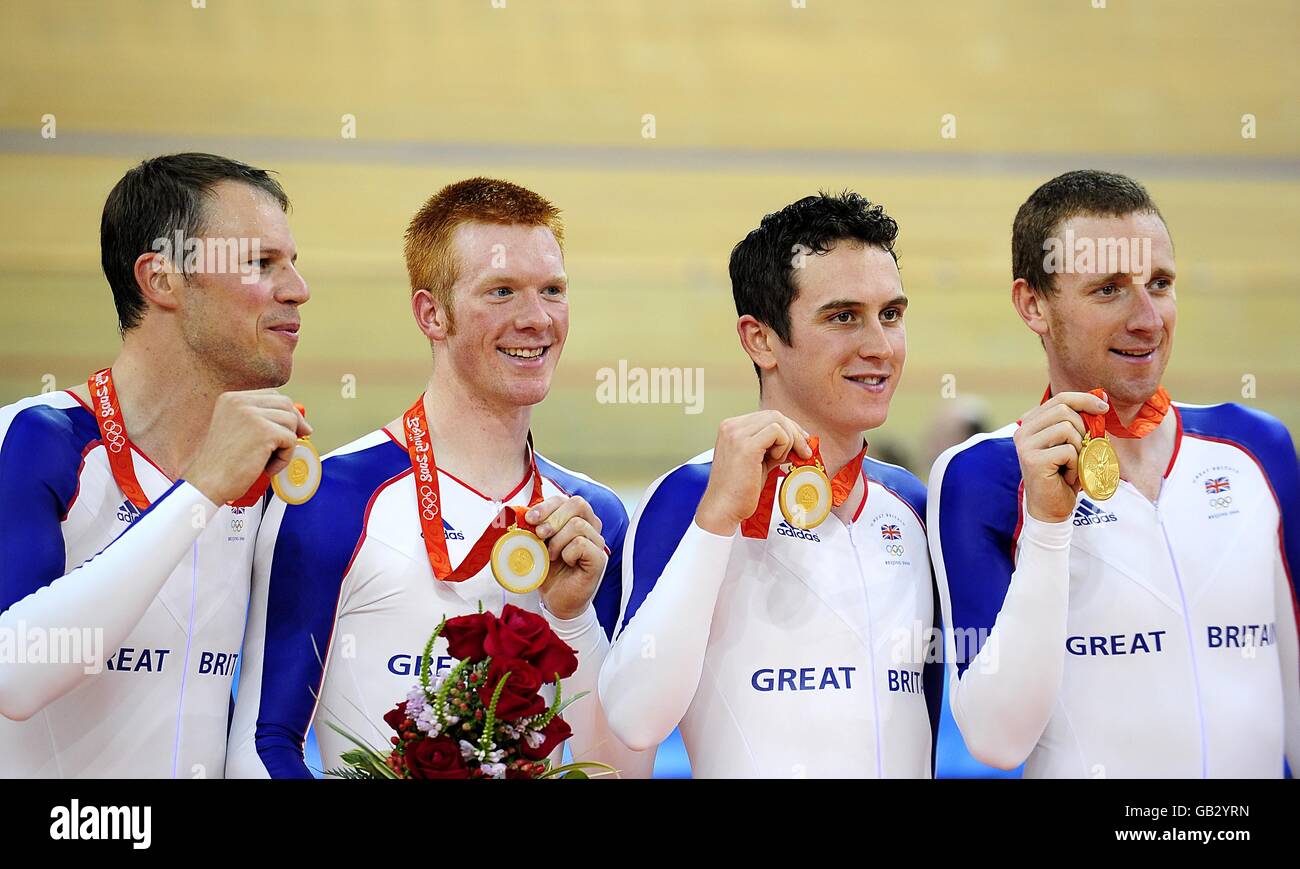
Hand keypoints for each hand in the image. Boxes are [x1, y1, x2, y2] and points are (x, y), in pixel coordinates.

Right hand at [183, 390, 310, 503]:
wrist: (207, 483)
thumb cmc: (221, 464)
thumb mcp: (236, 430)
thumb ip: (259, 419)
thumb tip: (300, 421)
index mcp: (232, 399)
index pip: (272, 395)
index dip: (285, 411)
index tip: (291, 428)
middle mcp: (240, 402)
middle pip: (285, 404)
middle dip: (293, 424)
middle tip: (288, 445)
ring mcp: (252, 415)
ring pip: (291, 422)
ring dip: (285, 445)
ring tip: (266, 460)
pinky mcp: (265, 432)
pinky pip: (291, 440)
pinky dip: (284, 458)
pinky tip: (266, 467)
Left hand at [529, 495, 606, 620]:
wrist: (555, 598)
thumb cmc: (548, 570)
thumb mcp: (536, 544)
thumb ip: (534, 527)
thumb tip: (521, 514)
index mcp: (576, 518)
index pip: (566, 499)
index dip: (547, 506)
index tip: (530, 519)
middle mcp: (591, 526)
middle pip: (578, 504)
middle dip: (553, 518)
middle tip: (539, 535)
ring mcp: (597, 542)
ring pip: (578, 525)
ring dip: (557, 540)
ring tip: (551, 556)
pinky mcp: (599, 558)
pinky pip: (582, 544)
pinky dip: (567, 553)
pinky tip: (565, 562)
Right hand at [694, 410, 811, 535]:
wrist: (723, 509)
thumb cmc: (738, 490)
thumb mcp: (757, 461)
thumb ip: (772, 447)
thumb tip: (798, 441)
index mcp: (731, 428)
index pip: (767, 416)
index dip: (788, 428)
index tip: (800, 443)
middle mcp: (731, 427)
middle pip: (774, 415)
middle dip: (794, 432)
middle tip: (803, 451)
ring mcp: (737, 435)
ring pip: (777, 421)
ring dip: (788, 440)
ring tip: (779, 460)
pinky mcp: (746, 446)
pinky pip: (777, 432)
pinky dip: (784, 446)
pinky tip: (774, 461)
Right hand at [1013, 391, 1108, 522]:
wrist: (1051, 508)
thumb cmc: (1064, 476)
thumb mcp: (1073, 443)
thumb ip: (1080, 422)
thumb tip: (1101, 397)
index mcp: (1031, 423)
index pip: (1060, 399)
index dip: (1085, 399)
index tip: (1103, 408)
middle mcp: (1023, 431)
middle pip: (1064, 410)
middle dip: (1083, 428)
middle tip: (1084, 449)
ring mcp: (1026, 445)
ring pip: (1067, 429)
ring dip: (1079, 449)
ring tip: (1072, 465)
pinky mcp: (1033, 460)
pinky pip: (1068, 451)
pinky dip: (1076, 465)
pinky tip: (1068, 476)